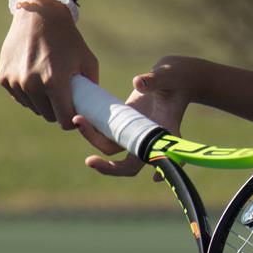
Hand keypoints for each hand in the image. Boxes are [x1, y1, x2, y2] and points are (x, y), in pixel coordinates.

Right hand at [0, 0, 98, 128]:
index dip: (72, 121)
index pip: (64, 120)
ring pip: (33, 107)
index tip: (76, 114)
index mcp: (54, 81)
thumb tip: (93, 109)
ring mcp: (14, 81)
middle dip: (58, 110)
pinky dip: (29, 93)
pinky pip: (20, 97)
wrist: (39, 14)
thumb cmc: (68, 38)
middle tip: (65, 97)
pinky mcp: (3, 77)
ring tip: (51, 84)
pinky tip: (36, 77)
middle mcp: (31, 84)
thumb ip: (92, 87)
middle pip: (48, 116)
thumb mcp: (88, 60)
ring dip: (42, 102)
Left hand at [76, 58, 196, 177]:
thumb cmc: (175, 77)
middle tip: (90, 161)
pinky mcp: (124, 126)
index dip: (163, 168)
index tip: (155, 177)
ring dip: (94, 141)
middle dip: (111, 168)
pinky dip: (92, 132)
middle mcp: (150, 139)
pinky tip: (80, 119)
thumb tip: (138, 84)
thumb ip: (153, 80)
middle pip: (132, 165)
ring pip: (113, 149)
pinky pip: (106, 136)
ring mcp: (135, 134)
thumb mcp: (167, 76)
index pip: (166, 155)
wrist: (170, 78)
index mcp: (167, 130)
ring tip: (78, 119)